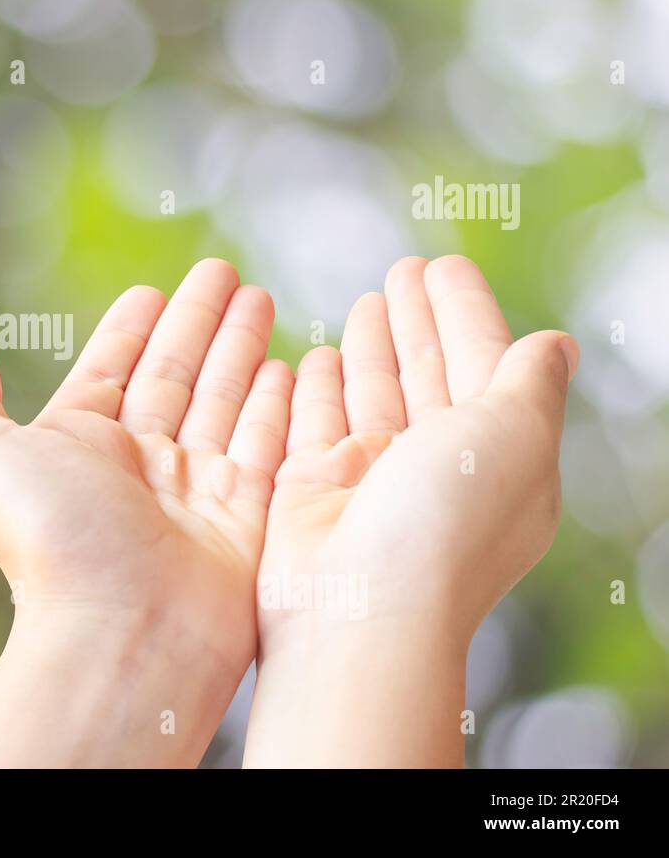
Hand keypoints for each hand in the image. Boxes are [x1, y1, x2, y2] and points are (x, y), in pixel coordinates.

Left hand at [0, 259, 290, 765]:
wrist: (121, 633)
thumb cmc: (48, 544)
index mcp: (79, 445)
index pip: (112, 369)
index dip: (130, 329)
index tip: (151, 290)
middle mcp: (139, 464)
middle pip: (175, 374)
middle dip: (199, 322)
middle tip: (223, 270)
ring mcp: (197, 489)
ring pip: (224, 397)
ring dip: (241, 347)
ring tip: (260, 295)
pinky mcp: (249, 515)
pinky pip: (267, 443)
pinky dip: (277, 402)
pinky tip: (288, 364)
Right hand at [244, 255, 578, 766]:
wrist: (358, 606)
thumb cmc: (445, 522)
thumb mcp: (514, 434)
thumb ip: (529, 379)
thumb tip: (557, 343)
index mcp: (498, 456)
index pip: (484, 363)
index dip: (466, 311)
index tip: (444, 265)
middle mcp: (438, 467)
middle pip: (428, 373)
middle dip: (419, 318)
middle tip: (404, 268)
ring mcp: (374, 478)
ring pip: (374, 392)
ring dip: (373, 343)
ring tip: (368, 298)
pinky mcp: (314, 487)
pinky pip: (316, 420)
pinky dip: (319, 387)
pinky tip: (319, 356)